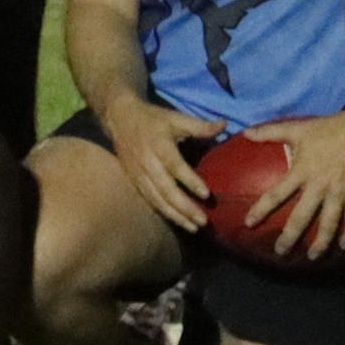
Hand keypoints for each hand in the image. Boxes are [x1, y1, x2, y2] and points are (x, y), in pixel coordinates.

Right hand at [101, 98, 219, 232]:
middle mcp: (147, 163)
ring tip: (193, 227)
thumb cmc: (152, 118)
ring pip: (157, 200)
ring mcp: (138, 174)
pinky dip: (164, 213)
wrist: (119, 118)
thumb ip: (200, 125)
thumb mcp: (176, 117)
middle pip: (166, 190)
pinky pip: (150, 201)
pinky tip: (178, 221)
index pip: (175, 166)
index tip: (206, 194)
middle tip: (203, 221)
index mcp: (159, 146)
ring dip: (176, 216)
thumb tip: (225, 126)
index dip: (190, 181)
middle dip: (185, 208)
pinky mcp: (134, 181)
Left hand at [247, 109, 344, 260]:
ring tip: (312, 256)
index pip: (276, 194)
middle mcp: (319, 186)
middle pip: (301, 218)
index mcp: (301, 172)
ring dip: (320, 243)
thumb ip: (270, 132)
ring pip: (329, 224)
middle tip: (280, 252)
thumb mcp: (298, 128)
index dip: (261, 209)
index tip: (249, 223)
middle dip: (290, 237)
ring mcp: (339, 192)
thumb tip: (245, 133)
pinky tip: (344, 247)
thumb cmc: (328, 129)